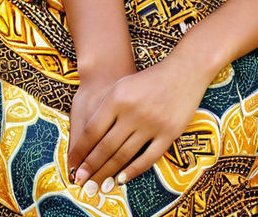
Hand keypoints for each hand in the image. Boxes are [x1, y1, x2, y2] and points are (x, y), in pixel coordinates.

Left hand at [68, 48, 214, 196]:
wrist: (184, 71)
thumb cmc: (148, 79)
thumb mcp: (122, 86)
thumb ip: (106, 109)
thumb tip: (87, 139)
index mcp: (118, 97)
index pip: (93, 131)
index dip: (81, 151)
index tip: (73, 164)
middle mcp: (133, 111)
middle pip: (106, 147)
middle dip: (91, 167)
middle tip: (81, 181)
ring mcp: (151, 123)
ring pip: (124, 156)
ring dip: (108, 173)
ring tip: (98, 185)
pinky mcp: (169, 133)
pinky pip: (147, 158)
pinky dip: (132, 171)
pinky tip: (121, 179)